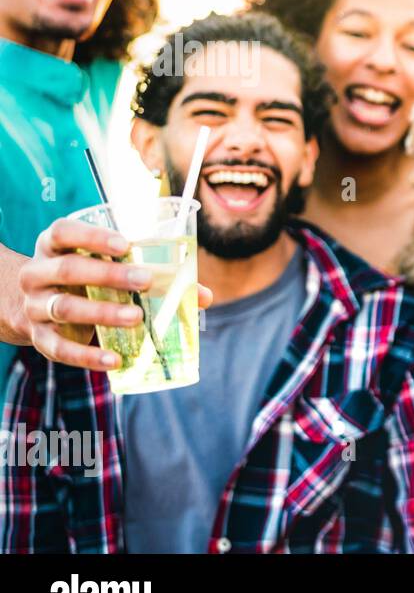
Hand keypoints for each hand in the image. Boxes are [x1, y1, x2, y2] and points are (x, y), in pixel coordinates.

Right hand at [18, 218, 211, 369]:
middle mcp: (37, 273)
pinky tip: (115, 360)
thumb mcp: (105, 268)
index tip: (126, 245)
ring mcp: (35, 306)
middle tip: (145, 280)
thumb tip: (204, 295)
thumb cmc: (84, 279)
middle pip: (68, 270)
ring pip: (65, 308)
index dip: (92, 237)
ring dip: (102, 313)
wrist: (31, 306)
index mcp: (54, 246)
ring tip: (136, 317)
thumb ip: (151, 274)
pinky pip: (60, 349)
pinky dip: (88, 356)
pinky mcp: (39, 338)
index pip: (63, 232)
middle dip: (108, 276)